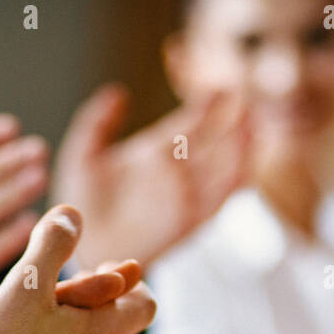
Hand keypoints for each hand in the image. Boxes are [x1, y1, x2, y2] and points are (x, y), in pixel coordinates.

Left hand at [51, 83, 249, 269]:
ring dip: (240, 148)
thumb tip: (118, 92)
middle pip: (214, 141)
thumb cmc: (80, 202)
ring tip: (253, 126)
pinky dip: (233, 184)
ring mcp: (184, 196)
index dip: (207, 106)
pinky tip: (246, 166)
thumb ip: (97, 122)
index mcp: (154, 150)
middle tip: (250, 99)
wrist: (83, 247)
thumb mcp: (82, 155)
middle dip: (234, 121)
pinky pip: (217, 201)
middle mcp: (175, 171)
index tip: (222, 87)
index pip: (189, 123)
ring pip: (222, 168)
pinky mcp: (187, 222)